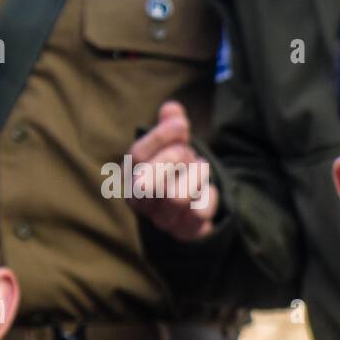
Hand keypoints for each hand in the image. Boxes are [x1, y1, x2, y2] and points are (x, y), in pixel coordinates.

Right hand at [126, 101, 218, 240]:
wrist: (189, 212)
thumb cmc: (175, 171)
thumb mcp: (172, 145)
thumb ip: (170, 126)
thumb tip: (172, 108)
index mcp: (130, 175)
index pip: (136, 156)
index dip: (160, 137)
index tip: (182, 124)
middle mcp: (141, 201)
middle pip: (150, 181)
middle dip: (177, 159)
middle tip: (190, 153)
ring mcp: (162, 219)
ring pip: (177, 198)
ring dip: (195, 177)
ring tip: (200, 169)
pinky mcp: (185, 231)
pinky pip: (199, 213)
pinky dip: (209, 196)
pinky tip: (208, 190)